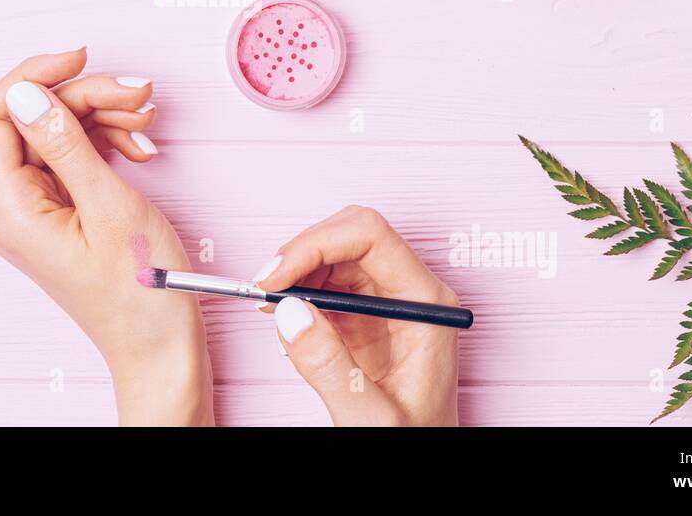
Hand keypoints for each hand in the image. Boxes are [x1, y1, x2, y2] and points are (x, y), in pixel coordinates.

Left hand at [0, 48, 212, 425]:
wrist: (163, 350)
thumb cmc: (143, 296)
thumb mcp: (110, 207)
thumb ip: (65, 145)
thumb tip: (28, 93)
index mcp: (14, 211)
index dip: (34, 77)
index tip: (81, 59)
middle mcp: (17, 207)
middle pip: (32, 118)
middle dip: (85, 95)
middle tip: (136, 94)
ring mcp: (42, 209)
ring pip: (59, 132)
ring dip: (104, 115)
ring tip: (147, 120)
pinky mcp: (66, 210)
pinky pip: (77, 155)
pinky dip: (110, 140)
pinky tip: (143, 148)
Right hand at [255, 205, 459, 425]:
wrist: (419, 457)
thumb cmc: (414, 440)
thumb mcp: (371, 418)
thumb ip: (331, 368)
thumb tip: (289, 312)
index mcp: (426, 304)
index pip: (371, 237)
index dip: (316, 245)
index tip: (276, 276)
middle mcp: (411, 292)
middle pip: (351, 235)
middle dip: (302, 252)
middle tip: (265, 289)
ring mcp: (389, 300)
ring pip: (337, 252)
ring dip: (297, 269)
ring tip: (270, 305)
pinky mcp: (367, 314)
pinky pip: (329, 280)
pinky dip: (299, 288)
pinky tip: (284, 315)